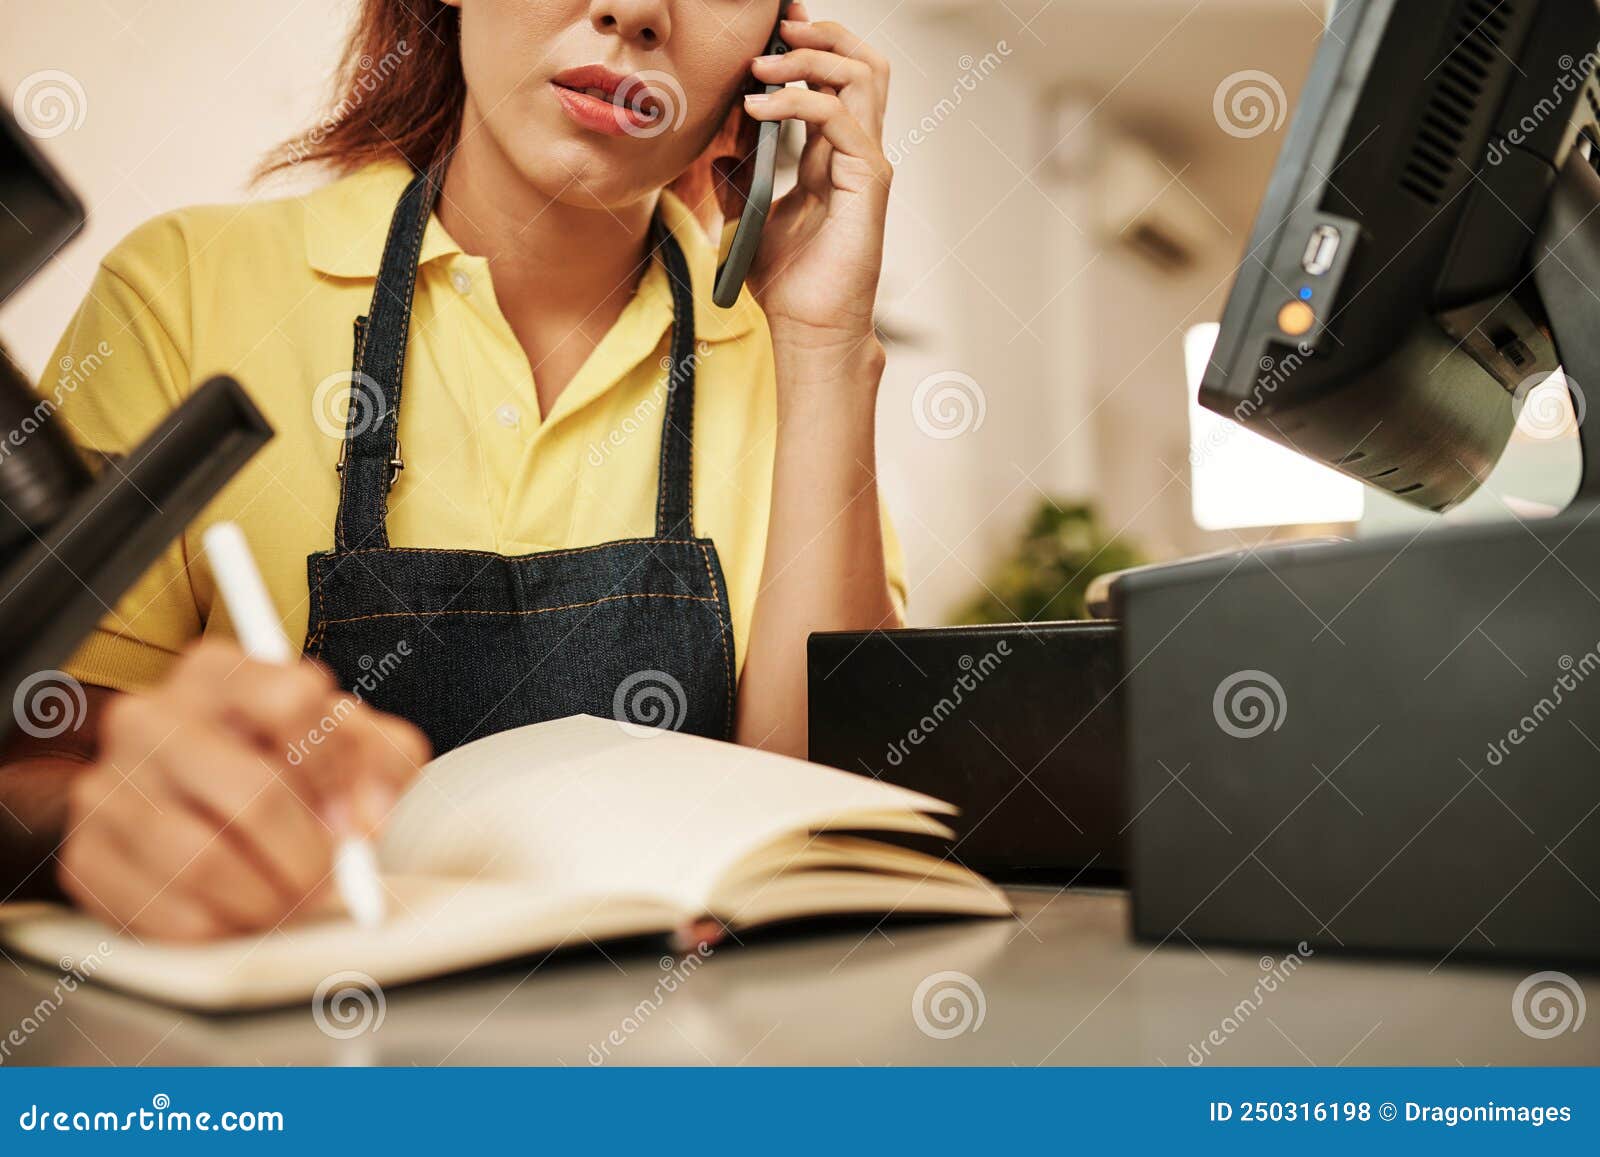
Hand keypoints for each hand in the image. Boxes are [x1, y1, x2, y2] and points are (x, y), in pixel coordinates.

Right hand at [57, 641, 429, 940]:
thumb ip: (381, 763)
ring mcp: (107, 785)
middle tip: (329, 881)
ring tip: (288, 901)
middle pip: (255, 794)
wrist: (190, 806)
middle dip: (309, 855)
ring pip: (205, 862)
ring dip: (268, 900)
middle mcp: (150, 716)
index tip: (355, 817)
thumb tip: (364, 822)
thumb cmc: (285, 765)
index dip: (338, 769)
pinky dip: (222, 928)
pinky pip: (165, 912)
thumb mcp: (350, 743)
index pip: (291, 698)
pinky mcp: (86, 856)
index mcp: (218, 672)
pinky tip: (239, 913)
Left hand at [734, 3, 891, 358]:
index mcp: (836, 156)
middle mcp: (858, 152)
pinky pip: (838, 118)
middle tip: (776, 28)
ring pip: (861, 76)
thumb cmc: (789, 283)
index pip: (836, 79)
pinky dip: (796, 103)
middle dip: (821, 35)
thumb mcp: (750, 217)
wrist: (808, 329)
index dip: (809, 45)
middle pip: (863, 62)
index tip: (771, 29)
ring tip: (762, 67)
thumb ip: (739, 179)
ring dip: (809, 58)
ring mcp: (868, 164)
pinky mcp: (869, 182)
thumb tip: (718, 151)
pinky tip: (756, 110)